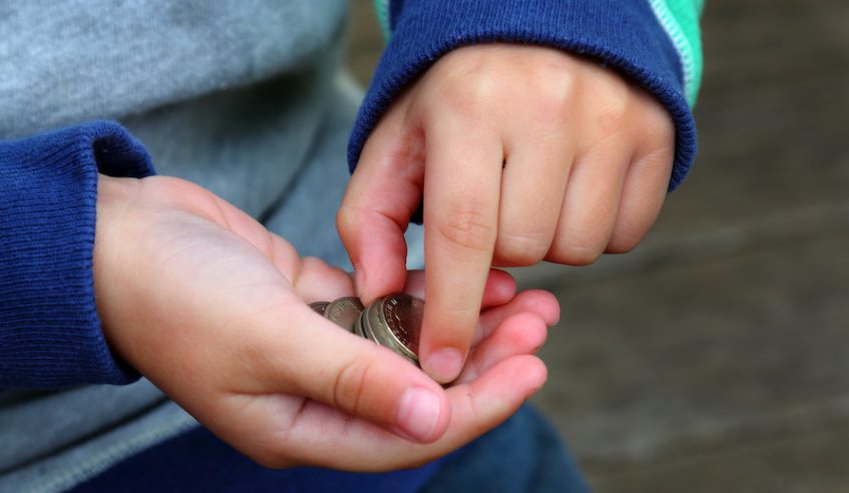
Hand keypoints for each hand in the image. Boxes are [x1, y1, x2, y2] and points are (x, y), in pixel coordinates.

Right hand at [92, 175, 558, 469]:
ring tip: (522, 293)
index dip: (475, 405)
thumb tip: (433, 418)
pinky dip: (418, 292)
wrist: (113, 240)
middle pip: (415, 390)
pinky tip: (462, 273)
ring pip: (404, 345)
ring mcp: (310, 348)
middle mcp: (310, 395)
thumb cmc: (175, 296)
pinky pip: (379, 306)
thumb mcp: (269, 341)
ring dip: (459, 322)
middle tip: (541, 321)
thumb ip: (354, 378)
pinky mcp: (307, 302)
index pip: (406, 433)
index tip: (532, 368)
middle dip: (481, 361)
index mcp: (296, 427)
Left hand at [338, 44, 673, 382]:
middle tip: (488, 209)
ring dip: (546, 244)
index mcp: (470, 106)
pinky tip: (568, 190)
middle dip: (497, 252)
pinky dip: (593, 231)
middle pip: (525, 249)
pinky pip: (625, 234)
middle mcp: (547, 106)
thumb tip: (378, 296)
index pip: (464, 231)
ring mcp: (611, 118)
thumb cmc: (451, 104)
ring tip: (527, 195)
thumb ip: (368, 221)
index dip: (452, 310)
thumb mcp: (395, 146)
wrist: (534, 30)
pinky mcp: (656, 134)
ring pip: (577, 249)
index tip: (440, 365)